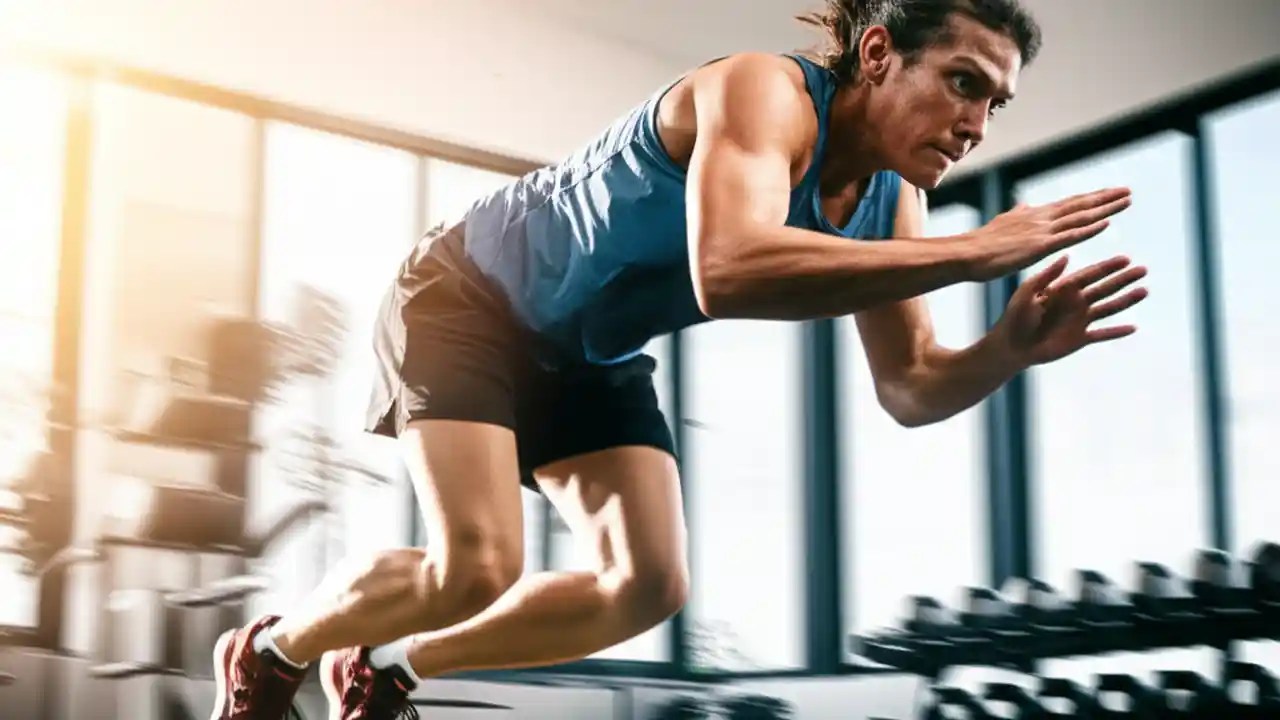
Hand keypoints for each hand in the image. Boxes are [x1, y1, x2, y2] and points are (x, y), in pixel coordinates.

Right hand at [966, 188, 1131, 281]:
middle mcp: (1041, 217)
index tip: (1107, 193)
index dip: (1089, 198)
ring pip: (1080, 216)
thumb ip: (1018, 215)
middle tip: (1127, 191)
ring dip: (1105, 208)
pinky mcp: (1039, 246)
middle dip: (1104, 198)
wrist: (966, 254)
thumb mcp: (1002, 224)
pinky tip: (1106, 223)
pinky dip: (1090, 228)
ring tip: (1126, 201)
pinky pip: (1070, 236)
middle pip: (1079, 205)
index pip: (1067, 204)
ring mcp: (1041, 230)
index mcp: (1033, 214)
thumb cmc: (980, 245)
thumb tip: (1026, 205)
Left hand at [993, 255, 1148, 366]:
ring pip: (1108, 308)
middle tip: (1142, 269)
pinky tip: (1133, 327)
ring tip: (1144, 291)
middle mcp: (1076, 302)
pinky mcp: (1080, 338)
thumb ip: (1046, 276)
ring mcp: (1080, 320)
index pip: (1090, 274)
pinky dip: (1117, 332)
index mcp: (1063, 288)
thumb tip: (1065, 256)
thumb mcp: (1027, 292)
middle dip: (1123, 279)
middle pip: (1104, 288)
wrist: (1012, 345)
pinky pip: (1102, 334)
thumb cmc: (1015, 316)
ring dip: (1126, 300)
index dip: (1107, 267)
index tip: (1125, 258)